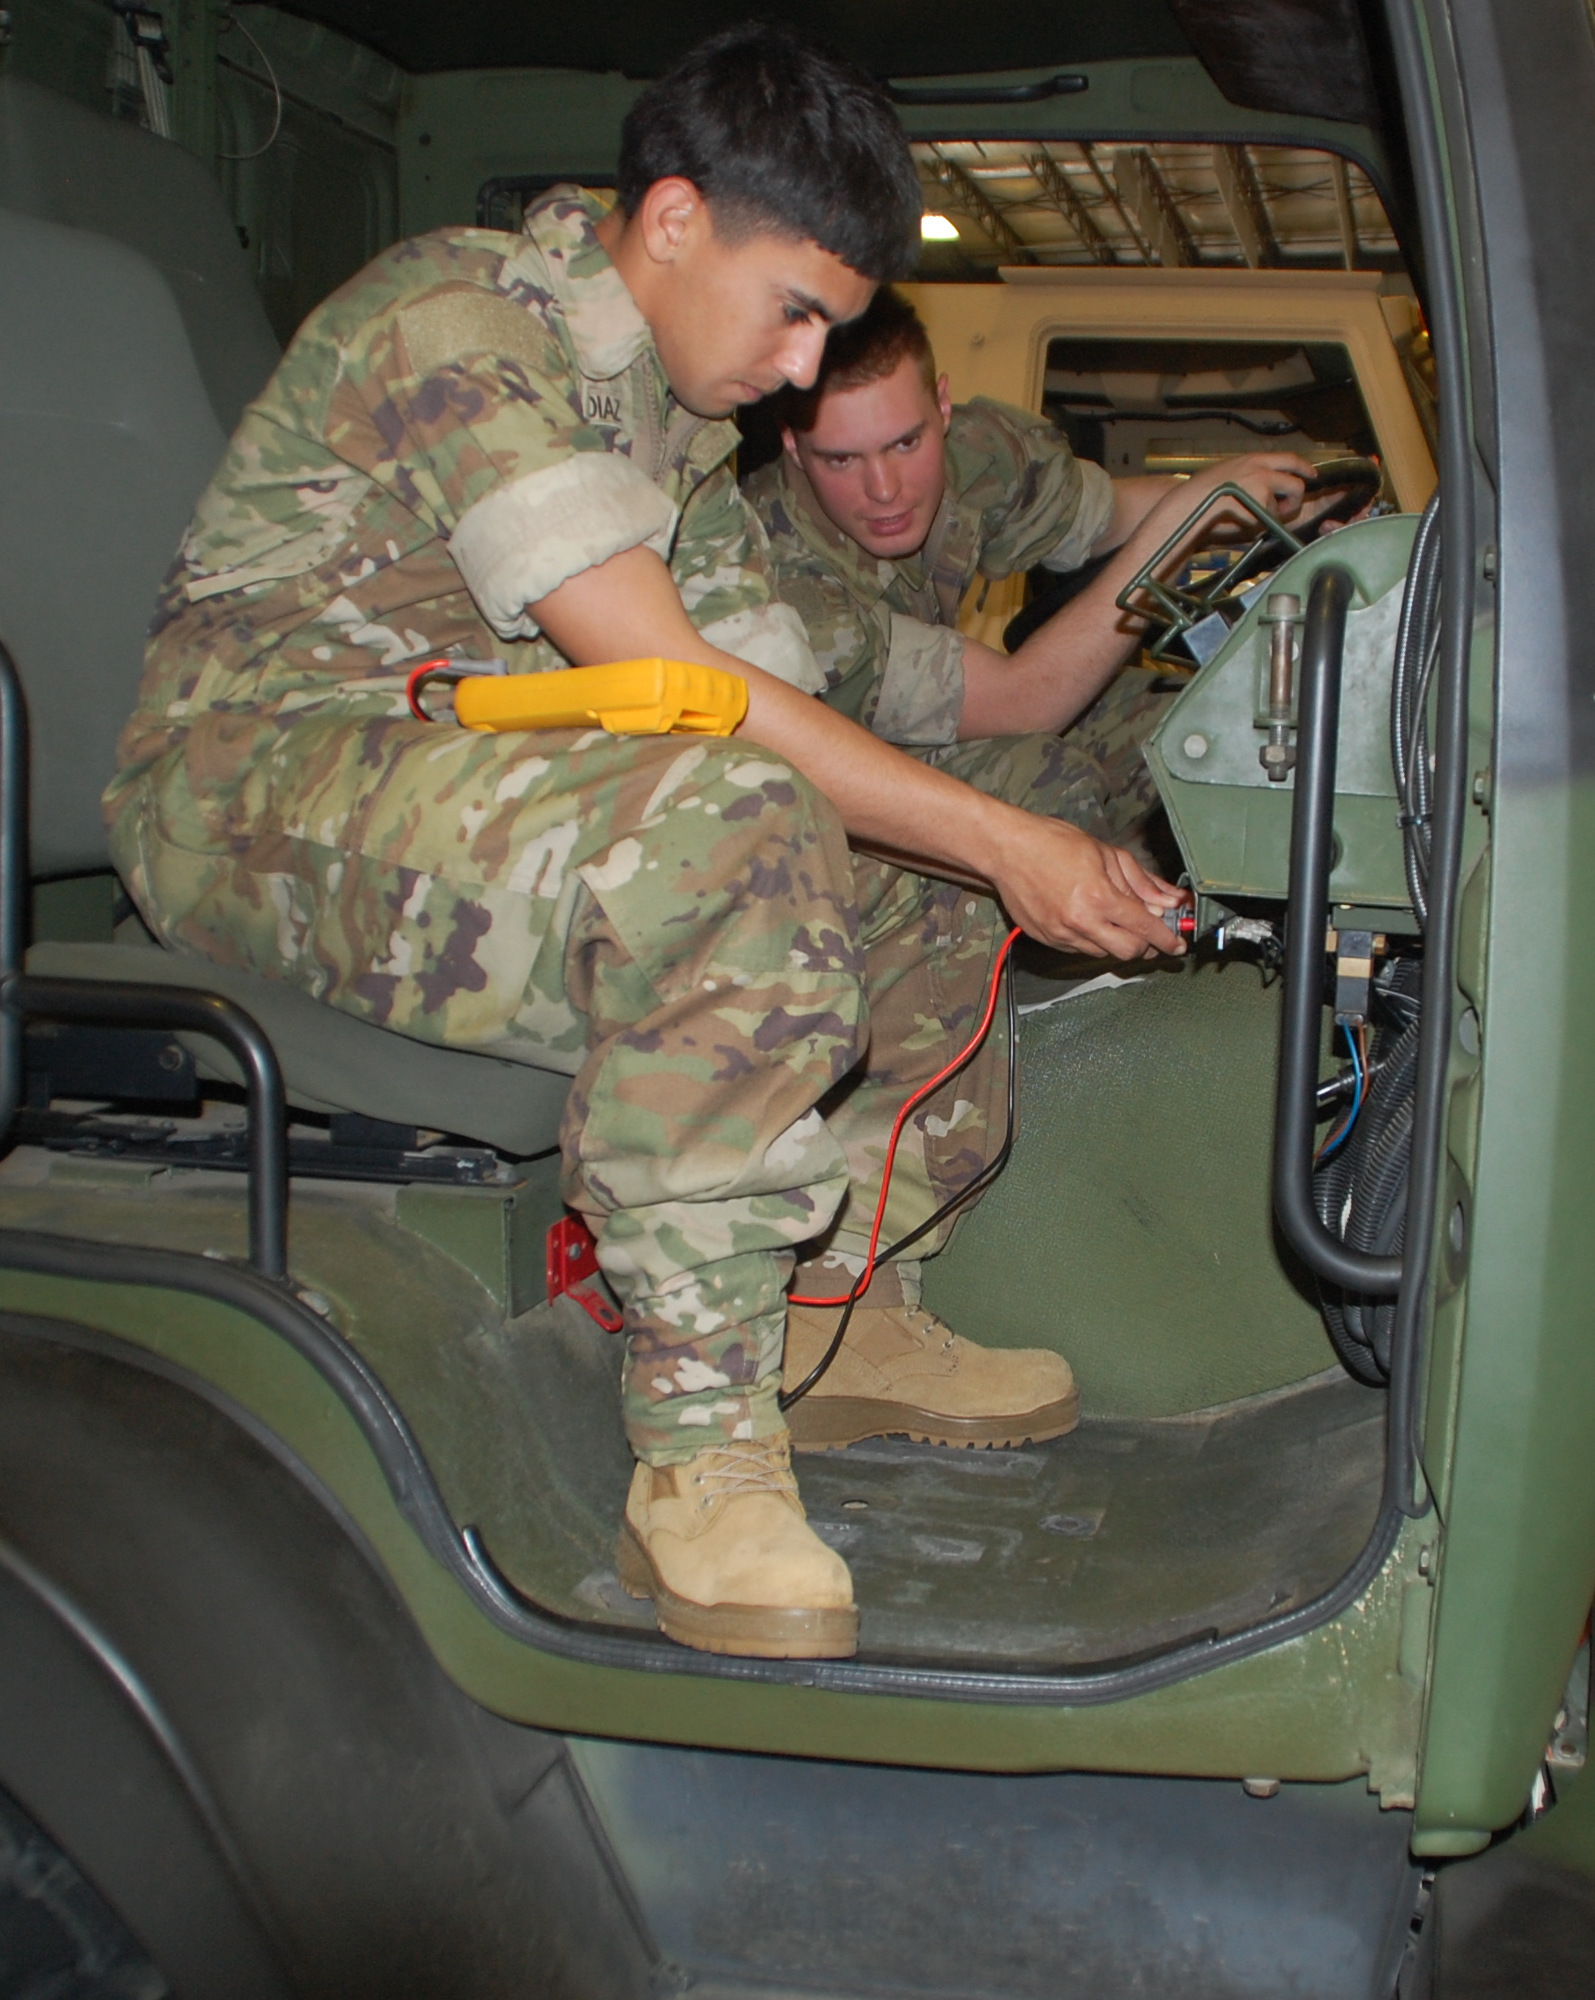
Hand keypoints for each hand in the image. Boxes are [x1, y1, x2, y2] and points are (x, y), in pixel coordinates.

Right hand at [981, 808, 1186, 959]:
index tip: (1177, 943)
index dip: (1167, 938)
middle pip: (1128, 951)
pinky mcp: (1046, 939)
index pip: (1145, 928)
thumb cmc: (1052, 843)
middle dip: (1144, 944)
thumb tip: (1168, 900)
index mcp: (1099, 897)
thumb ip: (1141, 882)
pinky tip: (1086, 916)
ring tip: (1109, 915)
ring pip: (1103, 952)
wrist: (1007, 850)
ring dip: (1115, 940)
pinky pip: (1079, 949)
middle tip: (1148, 931)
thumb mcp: (1106, 853)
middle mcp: (1081, 922)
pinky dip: (1090, 938)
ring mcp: (1061, 934)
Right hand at [1160, 452, 1316, 542]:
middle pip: (1296, 484)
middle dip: (1295, 500)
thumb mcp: (1230, 473)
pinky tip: (1237, 521)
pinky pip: (1265, 521)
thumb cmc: (1202, 493)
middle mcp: (1262, 470)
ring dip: (1267, 516)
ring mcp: (1262, 487)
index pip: (1290, 459)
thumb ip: (1253, 477)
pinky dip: (1255, 525)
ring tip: (1243, 516)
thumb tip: (1268, 492)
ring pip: (1278, 508)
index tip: (1312, 475)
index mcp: (1254, 460)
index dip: (1304, 468)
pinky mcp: (1259, 505)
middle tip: (1287, 509)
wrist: (1190, 503)